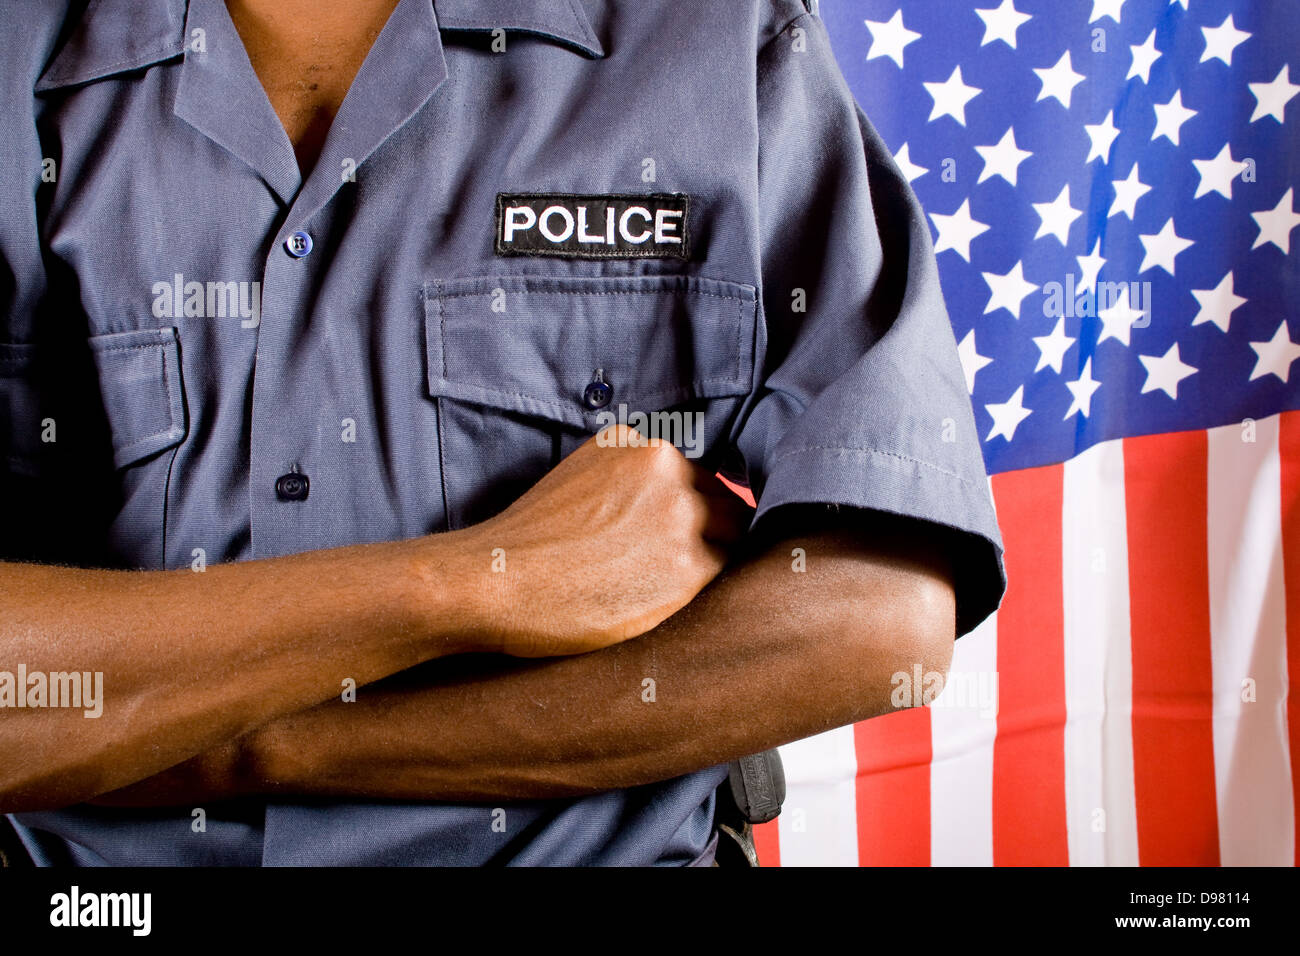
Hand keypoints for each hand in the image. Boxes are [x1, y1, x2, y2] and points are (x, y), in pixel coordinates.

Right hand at [458, 424, 750, 656]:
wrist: (498, 580)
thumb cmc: (529, 538)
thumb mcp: (582, 474)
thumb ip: (630, 475)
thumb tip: (675, 492)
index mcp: (642, 445)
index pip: (700, 475)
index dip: (695, 508)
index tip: (683, 533)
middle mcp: (669, 471)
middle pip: (725, 503)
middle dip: (712, 530)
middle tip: (678, 564)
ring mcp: (681, 517)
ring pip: (730, 538)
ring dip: (710, 560)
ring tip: (669, 584)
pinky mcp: (688, 569)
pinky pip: (720, 575)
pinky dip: (701, 589)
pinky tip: (664, 599)